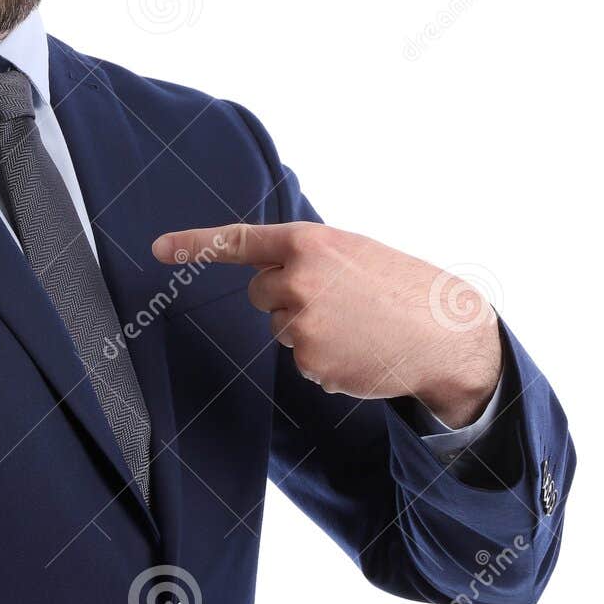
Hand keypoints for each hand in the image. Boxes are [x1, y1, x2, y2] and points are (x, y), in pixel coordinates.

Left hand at [150, 221, 501, 427]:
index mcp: (309, 242)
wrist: (445, 332)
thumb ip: (307, 259)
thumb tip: (271, 282)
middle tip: (340, 301)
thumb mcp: (352, 254)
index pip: (240, 242)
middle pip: (261, 293)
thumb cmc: (399, 287)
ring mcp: (303, 323)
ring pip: (281, 328)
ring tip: (358, 326)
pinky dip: (326, 360)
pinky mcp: (311, 361)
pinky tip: (360, 351)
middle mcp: (298, 278)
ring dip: (312, 330)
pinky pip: (301, 360)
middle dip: (288, 298)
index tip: (158, 248)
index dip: (195, 244)